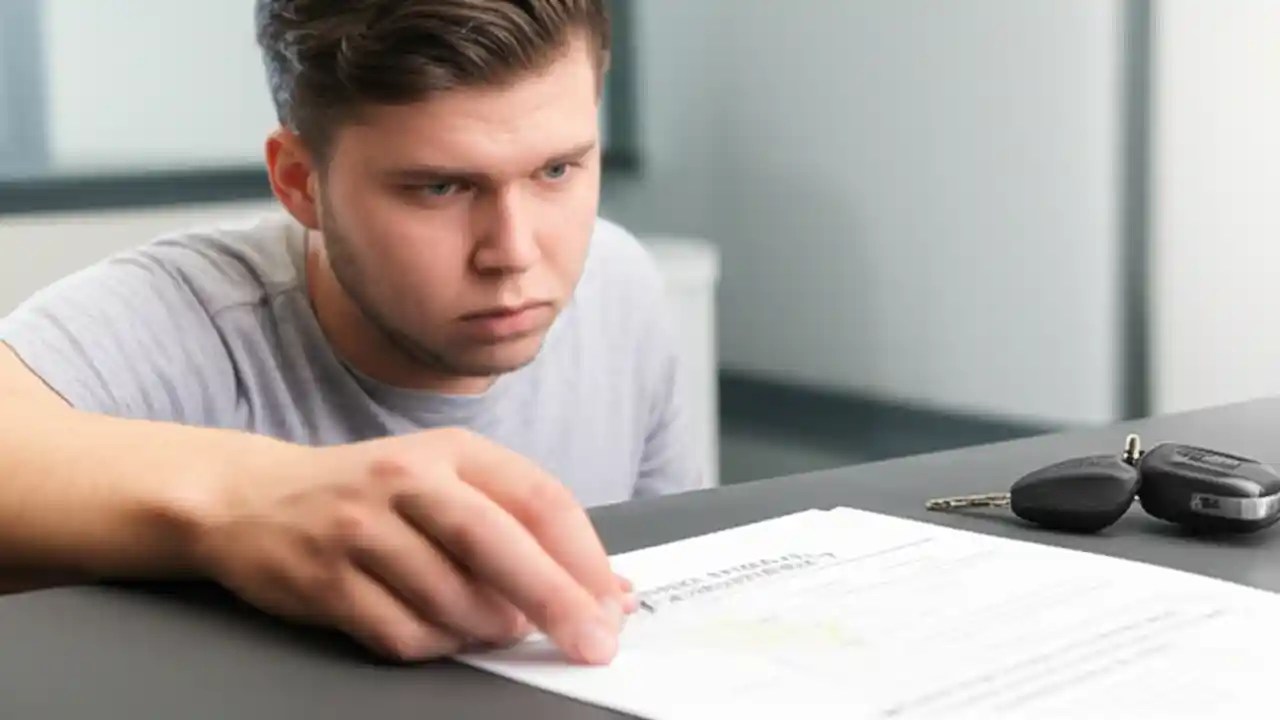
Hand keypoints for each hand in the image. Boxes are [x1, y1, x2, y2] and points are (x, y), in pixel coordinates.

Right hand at [190, 427, 635, 663]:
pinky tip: (440, 633)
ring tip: (492, 625)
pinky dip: (437, 646)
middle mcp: (407, 481)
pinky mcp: (326, 580)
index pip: (540, 499)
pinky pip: (405, 636)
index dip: (585, 557)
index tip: (613, 603)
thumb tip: (601, 587)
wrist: (250, 496)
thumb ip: (519, 524)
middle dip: (558, 603)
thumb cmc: (368, 493)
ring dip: (489, 630)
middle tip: (593, 643)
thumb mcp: (444, 479)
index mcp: (452, 451)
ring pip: (455, 602)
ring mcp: (361, 529)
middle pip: (500, 546)